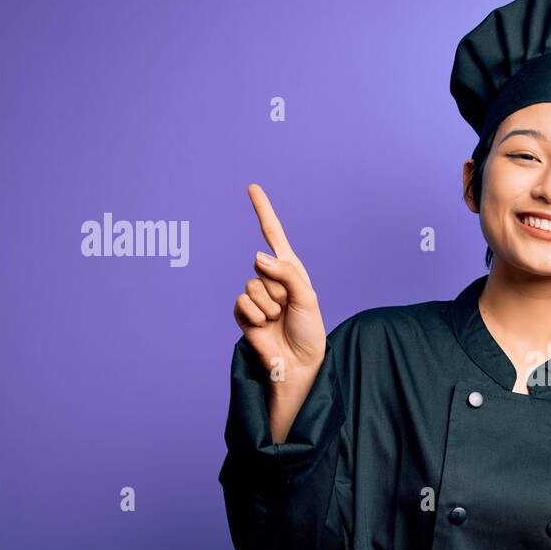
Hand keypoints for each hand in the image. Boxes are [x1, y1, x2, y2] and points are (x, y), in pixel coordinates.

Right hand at [232, 184, 325, 391]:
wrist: (298, 362)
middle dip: (279, 291)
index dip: (263, 211)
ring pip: (251, 286)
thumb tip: (256, 256)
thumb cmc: (308, 330)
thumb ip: (285, 273)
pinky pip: (241, 302)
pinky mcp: (243, 312)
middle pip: (263, 268)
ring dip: (268, 306)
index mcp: (290, 269)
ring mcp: (255, 295)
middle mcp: (271, 278)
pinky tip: (264, 326)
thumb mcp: (307, 297)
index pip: (273, 235)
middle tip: (289, 310)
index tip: (252, 188)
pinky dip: (255, 316)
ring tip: (278, 320)